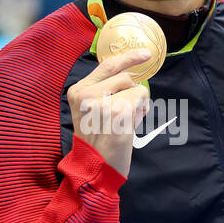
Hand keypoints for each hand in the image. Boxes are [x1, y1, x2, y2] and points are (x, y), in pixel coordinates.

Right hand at [67, 50, 151, 177]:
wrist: (94, 169)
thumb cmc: (96, 142)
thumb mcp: (89, 111)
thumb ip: (103, 90)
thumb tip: (130, 74)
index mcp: (78, 91)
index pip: (107, 66)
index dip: (129, 57)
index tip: (146, 54)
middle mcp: (87, 94)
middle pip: (125, 77)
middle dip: (131, 92)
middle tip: (123, 114)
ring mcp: (102, 102)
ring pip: (135, 87)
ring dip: (137, 103)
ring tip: (124, 121)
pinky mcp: (118, 112)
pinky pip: (141, 98)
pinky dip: (141, 111)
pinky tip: (129, 126)